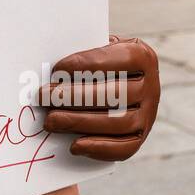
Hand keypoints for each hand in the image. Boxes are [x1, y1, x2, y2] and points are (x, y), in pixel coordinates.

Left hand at [39, 35, 159, 161]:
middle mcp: (151, 86)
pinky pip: (125, 148)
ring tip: (50, 121)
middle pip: (114, 94)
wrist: (120, 79)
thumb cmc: (99, 60)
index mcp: (141, 56)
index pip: (115, 61)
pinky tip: (74, 145)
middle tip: (43, 96)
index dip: (85, 65)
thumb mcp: (96, 45)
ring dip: (80, 123)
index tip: (56, 70)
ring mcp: (148, 114)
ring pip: (117, 122)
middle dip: (73, 96)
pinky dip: (99, 148)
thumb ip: (81, 52)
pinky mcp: (141, 136)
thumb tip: (50, 71)